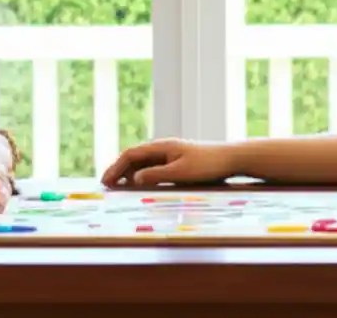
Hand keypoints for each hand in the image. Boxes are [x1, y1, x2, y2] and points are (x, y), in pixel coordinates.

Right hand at [100, 138, 235, 186]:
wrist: (230, 159)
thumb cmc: (206, 165)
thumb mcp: (180, 173)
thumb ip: (155, 175)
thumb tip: (133, 179)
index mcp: (161, 147)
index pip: (131, 154)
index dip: (116, 168)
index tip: (106, 181)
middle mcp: (163, 149)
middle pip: (134, 158)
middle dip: (119, 171)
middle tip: (106, 186)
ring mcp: (170, 155)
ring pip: (143, 163)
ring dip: (129, 174)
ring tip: (118, 188)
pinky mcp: (177, 162)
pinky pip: (153, 168)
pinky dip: (142, 176)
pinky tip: (139, 186)